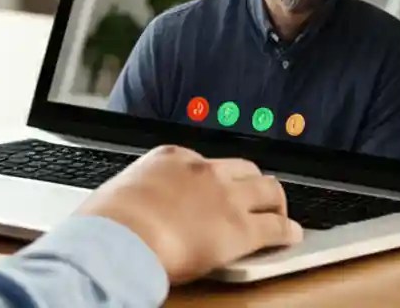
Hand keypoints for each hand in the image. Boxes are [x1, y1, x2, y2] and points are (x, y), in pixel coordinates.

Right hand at [76, 145, 302, 283]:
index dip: (213, 177)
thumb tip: (126, 212)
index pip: (203, 162)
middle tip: (256, 195)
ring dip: (276, 201)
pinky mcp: (241, 229)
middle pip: (243, 168)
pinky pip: (276, 227)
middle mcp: (204, 171)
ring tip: (280, 213)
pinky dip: (287, 231)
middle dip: (251, 182)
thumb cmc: (107, 223)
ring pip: (268, 190)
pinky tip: (292, 235)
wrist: (119, 239)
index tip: (213, 186)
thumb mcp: (117, 196)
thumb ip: (134, 198)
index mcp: (171, 159)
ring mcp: (226, 198)